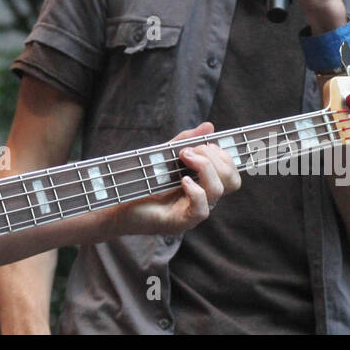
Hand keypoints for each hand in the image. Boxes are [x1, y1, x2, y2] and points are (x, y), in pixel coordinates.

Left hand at [112, 122, 239, 236]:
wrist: (118, 203)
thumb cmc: (142, 181)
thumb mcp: (165, 156)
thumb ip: (186, 141)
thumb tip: (209, 126)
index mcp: (203, 185)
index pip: (231, 173)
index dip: (224, 156)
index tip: (204, 144)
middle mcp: (203, 199)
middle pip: (232, 181)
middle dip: (215, 159)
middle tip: (189, 151)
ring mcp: (192, 212)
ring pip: (218, 191)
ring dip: (205, 168)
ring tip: (185, 157)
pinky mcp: (180, 222)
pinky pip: (201, 210)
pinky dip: (196, 191)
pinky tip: (183, 180)